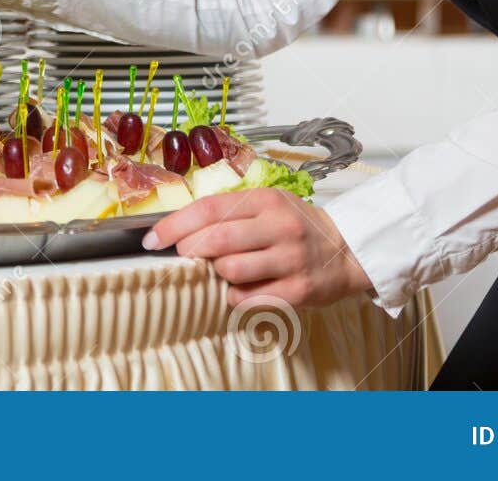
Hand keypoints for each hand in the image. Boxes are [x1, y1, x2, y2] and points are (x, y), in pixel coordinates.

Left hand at [142, 187, 372, 308]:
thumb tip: (179, 230)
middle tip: (183, 254)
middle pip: (216, 240)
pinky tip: (239, 287)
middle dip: (189, 250)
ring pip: (229, 270)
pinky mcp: (297, 290)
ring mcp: (290, 259)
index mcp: (266, 200)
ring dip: (215, 273)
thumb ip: (229, 212)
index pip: (209, 208)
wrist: (345, 249)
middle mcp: (279, 226)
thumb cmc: (296, 226)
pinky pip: (247, 298)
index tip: (152, 239)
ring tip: (222, 268)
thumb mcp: (267, 204)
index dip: (174, 225)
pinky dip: (233, 295)